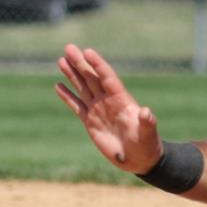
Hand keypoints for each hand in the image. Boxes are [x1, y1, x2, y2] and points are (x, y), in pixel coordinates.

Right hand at [54, 45, 160, 173]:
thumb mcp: (148, 134)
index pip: (108, 78)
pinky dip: (67, 96)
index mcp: (122, 100)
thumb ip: (147, 122)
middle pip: (92, 78)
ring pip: (82, 87)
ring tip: (61, 60)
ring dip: (72, 74)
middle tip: (69, 47)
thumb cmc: (147, 145)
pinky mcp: (90, 121)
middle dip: (80, 63)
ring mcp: (98, 110)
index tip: (88, 51)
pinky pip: (76, 106)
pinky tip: (58, 86)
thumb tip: (147, 112)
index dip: (98, 65)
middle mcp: (108, 101)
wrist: (139, 160)